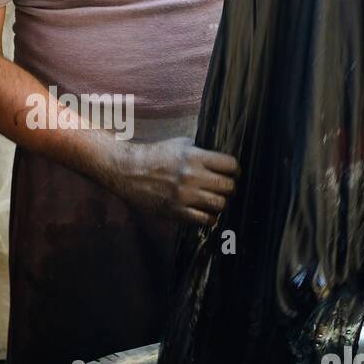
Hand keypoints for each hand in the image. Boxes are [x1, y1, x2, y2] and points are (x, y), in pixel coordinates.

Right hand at [111, 136, 239, 224]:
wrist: (128, 170)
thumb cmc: (155, 155)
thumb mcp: (180, 144)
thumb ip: (202, 151)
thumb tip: (223, 160)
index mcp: (194, 156)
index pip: (230, 165)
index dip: (235, 170)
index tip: (233, 174)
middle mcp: (191, 176)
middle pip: (228, 186)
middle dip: (230, 187)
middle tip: (225, 188)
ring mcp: (183, 195)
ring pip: (219, 204)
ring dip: (220, 203)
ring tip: (215, 200)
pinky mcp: (175, 210)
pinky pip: (204, 219)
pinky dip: (210, 217)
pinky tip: (205, 212)